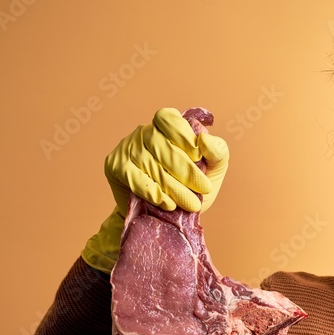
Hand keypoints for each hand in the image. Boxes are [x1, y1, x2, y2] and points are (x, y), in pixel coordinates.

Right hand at [82, 108, 229, 272]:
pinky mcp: (115, 166)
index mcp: (167, 125)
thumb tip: (205, 139)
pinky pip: (133, 177)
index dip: (183, 136)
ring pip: (149, 164)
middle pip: (160, 145)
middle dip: (185, 169)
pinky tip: (168, 203)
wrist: (168, 215)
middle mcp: (144, 132)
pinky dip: (152, 191)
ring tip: (191, 204)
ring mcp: (127, 147)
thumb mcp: (212, 169)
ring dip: (173, 186)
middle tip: (204, 189)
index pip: (169, 119)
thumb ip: (218, 152)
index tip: (198, 157)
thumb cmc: (193, 186)